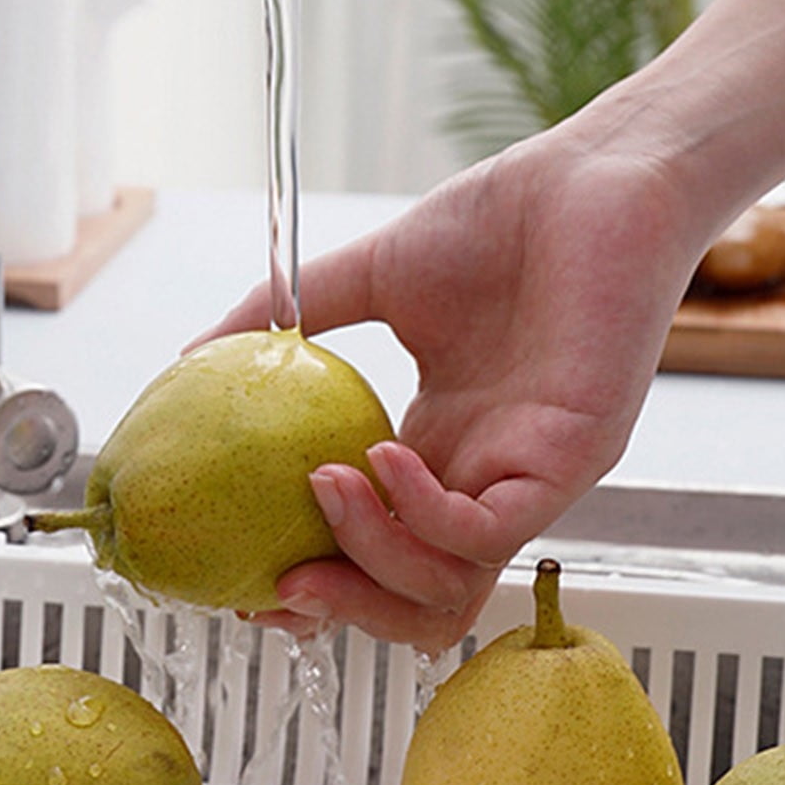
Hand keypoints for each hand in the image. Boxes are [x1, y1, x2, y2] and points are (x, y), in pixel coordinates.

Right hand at [198, 120, 702, 651]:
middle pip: (413, 600)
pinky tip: (383, 455)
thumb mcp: (370, 278)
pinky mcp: (572, 458)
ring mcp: (528, 477)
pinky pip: (487, 529)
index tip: (248, 575)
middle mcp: (481, 478)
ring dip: (370, 558)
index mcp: (437, 449)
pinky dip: (422, 512)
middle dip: (338, 608)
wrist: (594, 176)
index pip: (376, 551)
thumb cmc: (502, 223)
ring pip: (449, 587)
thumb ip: (287, 320)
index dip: (314, 577)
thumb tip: (190, 359)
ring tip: (322, 486)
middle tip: (274, 585)